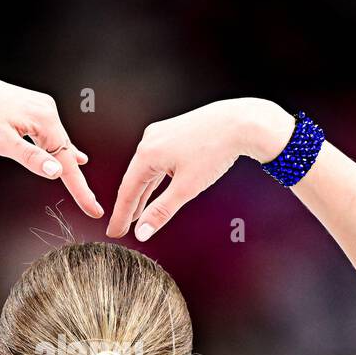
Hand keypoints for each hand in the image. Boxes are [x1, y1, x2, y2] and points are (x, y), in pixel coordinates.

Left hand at [0, 67, 101, 217]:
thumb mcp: (2, 142)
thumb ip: (31, 158)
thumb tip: (57, 173)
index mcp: (44, 120)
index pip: (67, 163)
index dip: (81, 190)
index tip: (93, 209)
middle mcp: (46, 110)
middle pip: (65, 152)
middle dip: (76, 179)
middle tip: (90, 206)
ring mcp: (38, 106)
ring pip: (57, 142)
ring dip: (67, 163)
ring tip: (81, 186)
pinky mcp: (27, 106)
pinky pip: (48, 133)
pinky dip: (56, 148)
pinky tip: (67, 152)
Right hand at [106, 98, 294, 240]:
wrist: (241, 122)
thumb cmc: (216, 149)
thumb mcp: (186, 188)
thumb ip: (161, 211)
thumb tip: (142, 231)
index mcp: (147, 153)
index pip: (127, 192)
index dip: (120, 216)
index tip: (114, 232)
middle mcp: (149, 140)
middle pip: (134, 180)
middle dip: (129, 206)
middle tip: (122, 227)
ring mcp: (161, 134)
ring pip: (146, 170)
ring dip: (142, 193)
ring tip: (137, 213)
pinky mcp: (173, 132)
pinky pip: (157, 160)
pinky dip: (155, 179)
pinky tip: (156, 189)